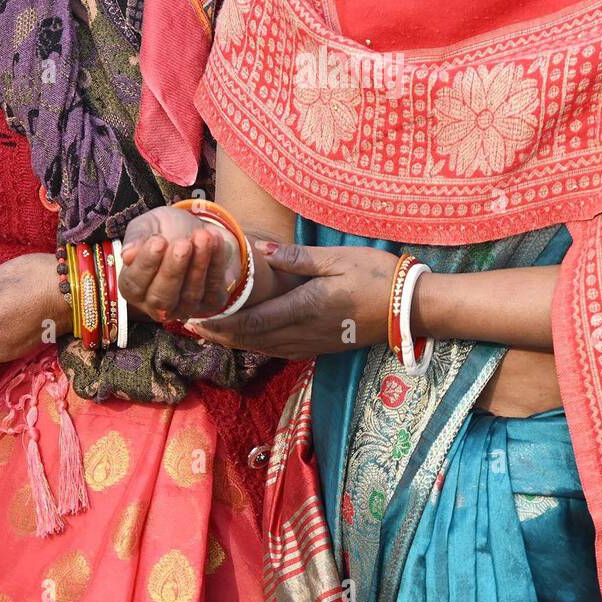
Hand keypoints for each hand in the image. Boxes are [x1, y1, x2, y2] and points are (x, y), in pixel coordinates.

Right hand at [119, 208, 239, 322]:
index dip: (146, 264)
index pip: (135, 284)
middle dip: (173, 270)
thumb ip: (136, 237)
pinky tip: (215, 240)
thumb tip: (127, 255)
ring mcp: (184, 308)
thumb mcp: (147, 225)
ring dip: (198, 264)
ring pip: (190, 295)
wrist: (196, 231)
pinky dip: (216, 264)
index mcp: (133, 288)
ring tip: (202, 236)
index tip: (157, 242)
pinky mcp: (210, 304)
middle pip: (162, 298)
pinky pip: (214, 288)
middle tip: (182, 244)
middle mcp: (156, 306)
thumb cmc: (165, 231)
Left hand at [193, 242, 395, 358]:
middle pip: (252, 340)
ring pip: (264, 349)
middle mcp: (304, 332)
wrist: (409, 307)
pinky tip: (249, 339)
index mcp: (304, 308)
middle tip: (192, 326)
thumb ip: (296, 258)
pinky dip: (257, 346)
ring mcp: (313, 343)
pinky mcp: (321, 347)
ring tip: (212, 333)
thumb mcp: (337, 258)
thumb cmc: (376, 275)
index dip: (221, 322)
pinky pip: (280, 351)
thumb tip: (260, 251)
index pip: (252, 321)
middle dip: (220, 334)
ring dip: (235, 342)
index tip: (196, 316)